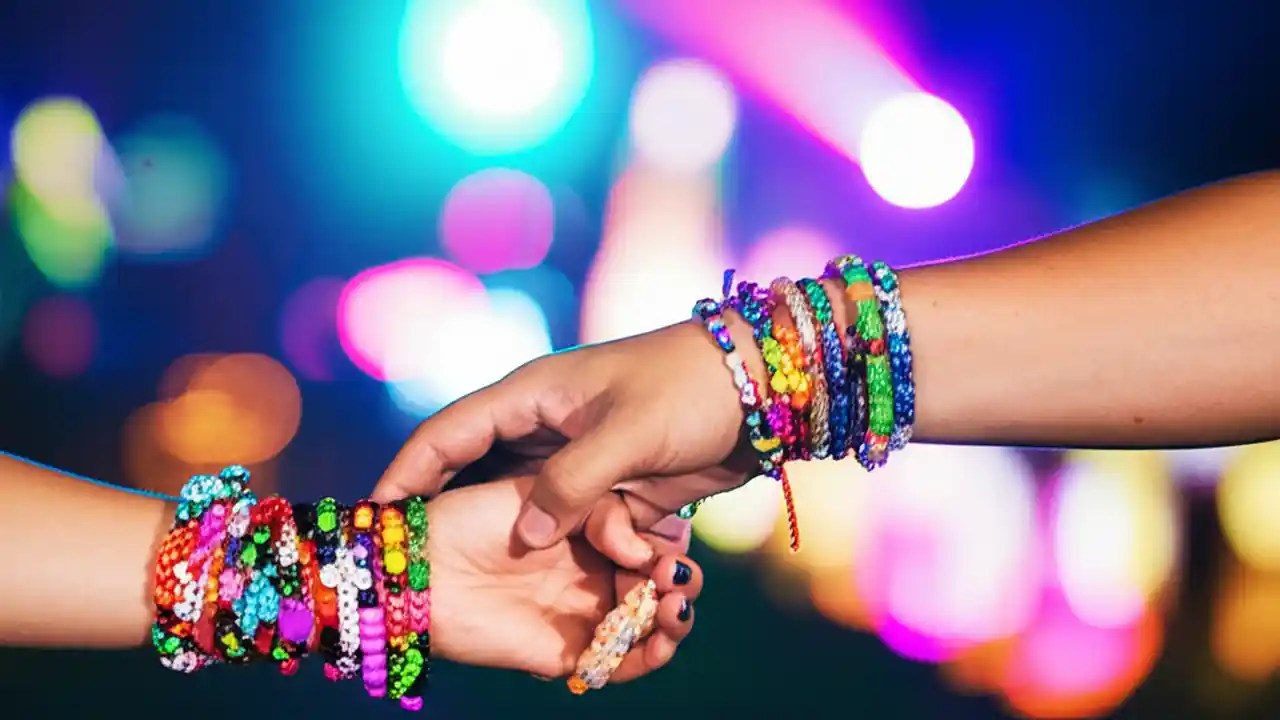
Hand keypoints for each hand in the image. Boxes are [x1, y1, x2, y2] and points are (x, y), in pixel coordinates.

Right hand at [373, 319, 759, 553]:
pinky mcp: (607, 481)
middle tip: (420, 564)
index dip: (407, 471)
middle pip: (476, 474)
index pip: (449, 432)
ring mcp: (575, 455)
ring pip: (526, 506)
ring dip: (519, 539)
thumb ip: (573, 483)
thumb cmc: (689, 391)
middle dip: (453, 516)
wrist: (759, 386)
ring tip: (476, 579)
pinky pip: (569, 520)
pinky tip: (549, 573)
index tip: (375, 515)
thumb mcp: (628, 434)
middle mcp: (543, 425)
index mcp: (532, 394)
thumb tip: (528, 535)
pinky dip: (565, 544)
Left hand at [427, 474, 703, 680]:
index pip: (651, 544)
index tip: (674, 545)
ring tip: (671, 608)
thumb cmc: (475, 518)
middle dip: (680, 585)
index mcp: (593, 533)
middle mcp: (595, 575)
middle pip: (659, 588)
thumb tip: (641, 549)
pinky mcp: (568, 653)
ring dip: (672, 622)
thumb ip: (600, 512)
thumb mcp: (546, 491)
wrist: (426, 568)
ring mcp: (584, 615)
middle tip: (676, 579)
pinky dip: (645, 658)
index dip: (670, 548)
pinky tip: (656, 641)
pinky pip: (617, 663)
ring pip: (648, 628)